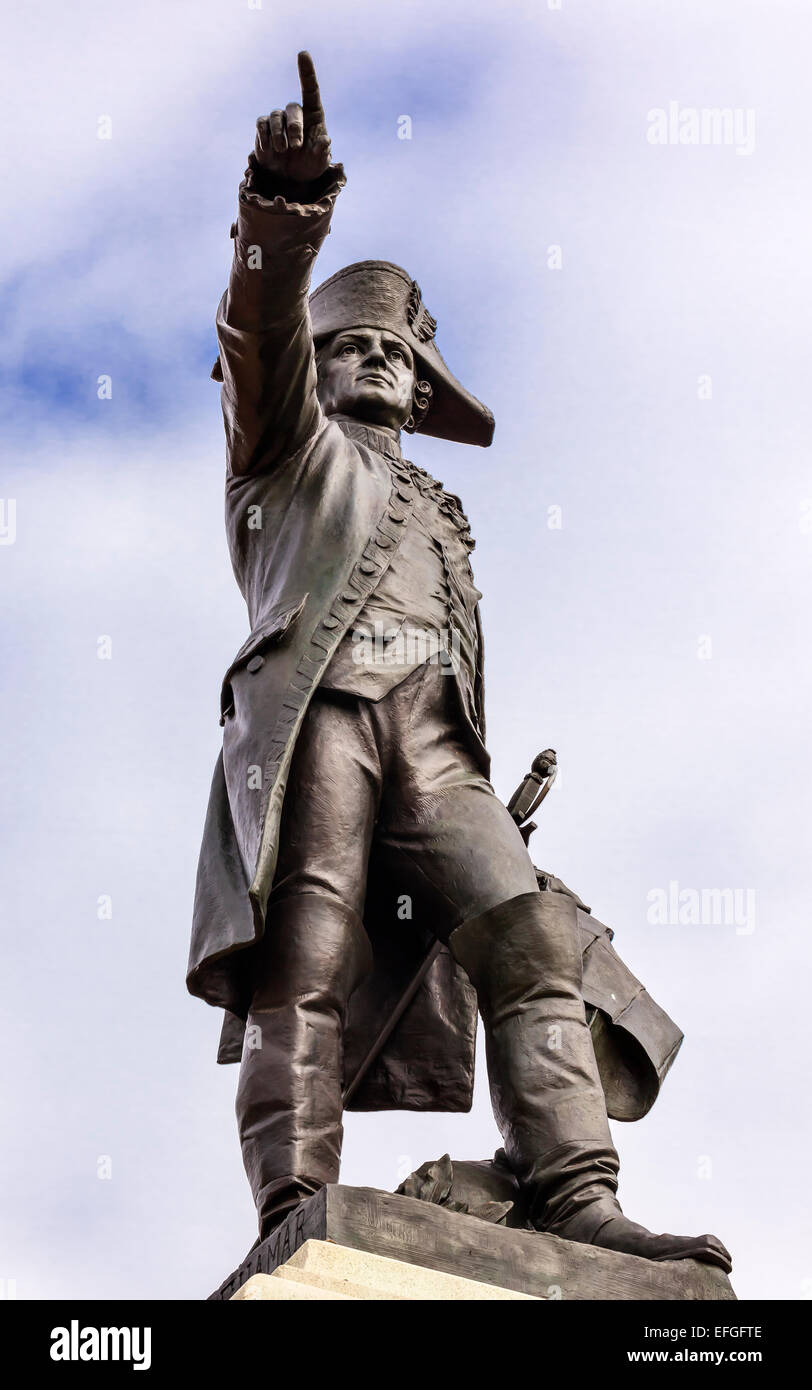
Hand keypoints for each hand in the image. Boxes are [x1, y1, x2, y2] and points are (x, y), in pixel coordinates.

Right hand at [253, 51, 331, 184]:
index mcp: (313, 115)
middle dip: (294, 127)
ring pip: (275, 116)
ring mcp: (278, 120)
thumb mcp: (320, 162)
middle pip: (292, 108)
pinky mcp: (264, 128)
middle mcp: (295, 114)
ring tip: (283, 151)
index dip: (306, 72)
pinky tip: (270, 151)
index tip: (302, 54)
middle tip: (296, 147)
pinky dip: (265, 137)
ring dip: (279, 135)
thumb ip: (323, 151)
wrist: (290, 178)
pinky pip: (262, 125)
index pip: (310, 90)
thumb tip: (325, 140)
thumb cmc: (309, 165)